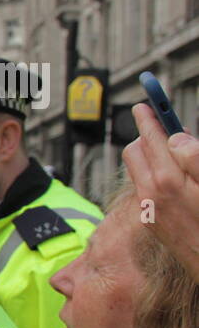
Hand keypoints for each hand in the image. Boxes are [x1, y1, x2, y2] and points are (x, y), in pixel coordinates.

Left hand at [123, 104, 198, 282]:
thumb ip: (195, 158)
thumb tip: (175, 138)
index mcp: (168, 182)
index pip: (151, 140)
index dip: (149, 119)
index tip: (144, 104)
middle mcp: (152, 196)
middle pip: (135, 152)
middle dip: (146, 135)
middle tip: (161, 124)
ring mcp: (149, 210)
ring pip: (136, 170)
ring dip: (148, 154)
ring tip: (170, 149)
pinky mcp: (152, 223)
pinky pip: (144, 188)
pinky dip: (152, 174)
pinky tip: (172, 176)